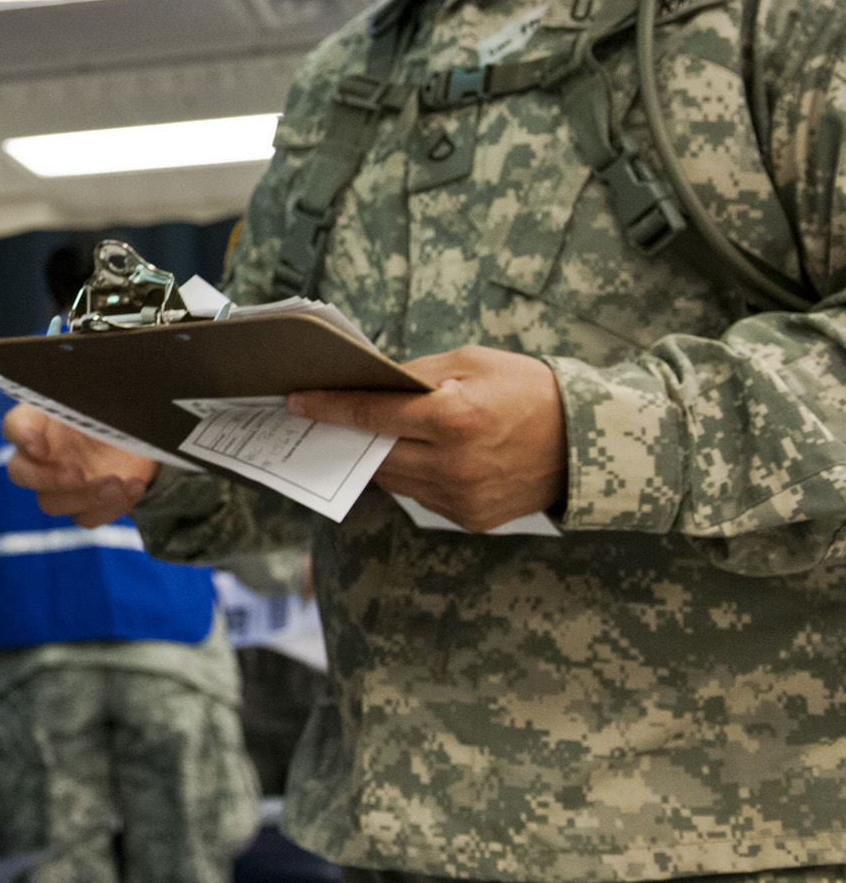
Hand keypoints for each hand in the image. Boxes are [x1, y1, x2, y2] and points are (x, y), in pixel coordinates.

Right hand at [2, 404, 158, 527]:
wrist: (148, 433)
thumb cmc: (118, 404)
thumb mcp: (106, 391)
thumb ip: (86, 392)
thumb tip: (86, 374)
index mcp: (42, 419)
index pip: (13, 426)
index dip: (21, 436)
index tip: (41, 446)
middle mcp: (44, 454)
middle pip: (19, 473)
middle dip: (45, 478)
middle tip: (77, 474)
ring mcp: (62, 484)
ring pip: (51, 503)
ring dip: (84, 497)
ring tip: (118, 483)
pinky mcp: (86, 504)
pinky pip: (85, 518)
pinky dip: (110, 508)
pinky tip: (133, 486)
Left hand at [285, 344, 566, 531]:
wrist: (586, 441)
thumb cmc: (528, 390)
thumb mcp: (472, 362)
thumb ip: (416, 374)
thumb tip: (369, 383)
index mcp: (454, 418)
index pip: (372, 414)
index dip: (328, 408)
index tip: (296, 402)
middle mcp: (454, 465)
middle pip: (374, 453)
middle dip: (344, 436)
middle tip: (314, 421)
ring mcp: (461, 498)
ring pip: (393, 479)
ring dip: (374, 458)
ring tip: (356, 438)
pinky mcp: (470, 520)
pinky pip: (420, 496)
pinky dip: (409, 476)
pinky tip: (408, 457)